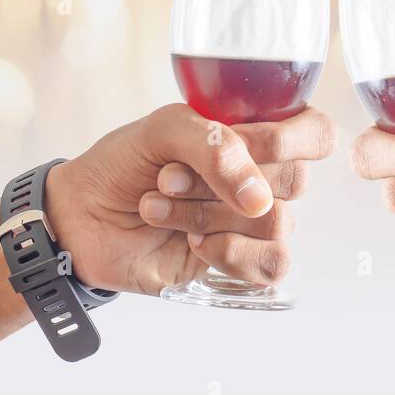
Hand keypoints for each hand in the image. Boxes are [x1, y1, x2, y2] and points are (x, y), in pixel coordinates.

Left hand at [45, 103, 334, 294]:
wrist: (81, 217)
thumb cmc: (124, 163)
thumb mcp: (163, 128)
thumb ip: (215, 147)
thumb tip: (258, 197)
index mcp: (251, 132)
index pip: (314, 132)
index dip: (296, 139)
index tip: (251, 144)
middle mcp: (259, 176)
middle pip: (294, 180)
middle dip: (223, 178)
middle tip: (169, 176)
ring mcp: (250, 222)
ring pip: (275, 223)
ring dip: (209, 215)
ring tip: (160, 207)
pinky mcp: (238, 263)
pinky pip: (271, 265)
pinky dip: (229, 254)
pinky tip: (192, 244)